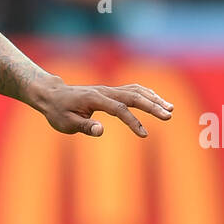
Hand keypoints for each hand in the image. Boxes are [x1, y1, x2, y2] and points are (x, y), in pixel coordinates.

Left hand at [35, 77, 172, 137]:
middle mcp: (105, 91)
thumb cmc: (58, 111)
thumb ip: (84, 126)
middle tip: (169, 116)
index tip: (144, 134)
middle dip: (152, 106)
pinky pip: (133, 90)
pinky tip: (158, 102)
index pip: (119, 109)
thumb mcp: (66, 123)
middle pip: (134, 96)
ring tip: (170, 109)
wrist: (53, 95)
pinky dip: (148, 94)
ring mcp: (109, 89)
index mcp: (95, 99)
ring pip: (136, 90)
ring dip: (154, 99)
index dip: (133, 121)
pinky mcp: (111, 91)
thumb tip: (101, 131)